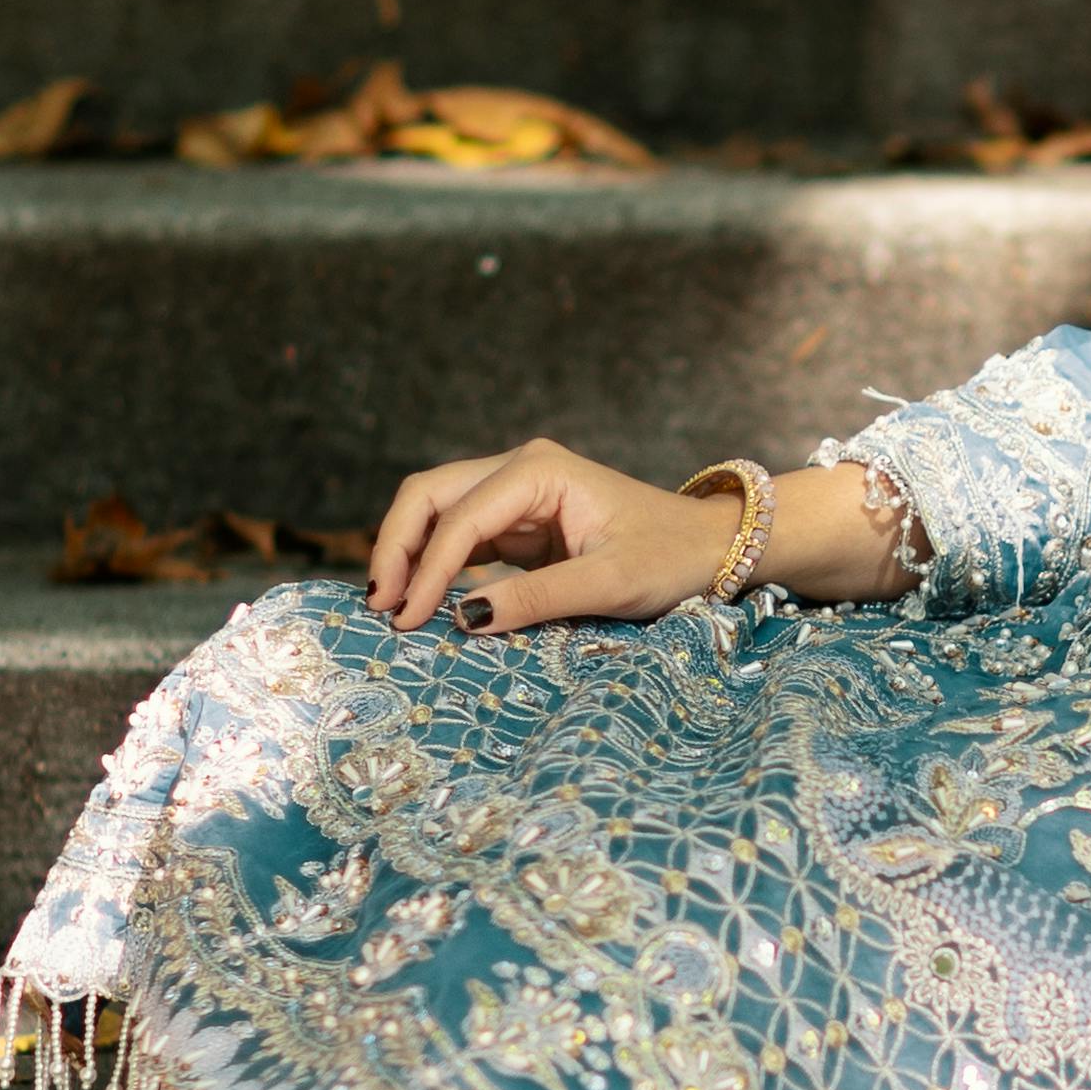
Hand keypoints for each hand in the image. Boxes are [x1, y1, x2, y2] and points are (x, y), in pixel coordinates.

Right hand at [363, 439, 729, 635]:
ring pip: (436, 512)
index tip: (408, 620)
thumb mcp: (608, 584)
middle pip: (429, 496)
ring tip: (391, 609)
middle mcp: (519, 469)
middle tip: (381, 609)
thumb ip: (537, 599)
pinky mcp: (518, 520)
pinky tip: (421, 600)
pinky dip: (435, 564)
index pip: (459, 517)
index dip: (427, 569)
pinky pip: (459, 535)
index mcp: (539, 470)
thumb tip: (465, 618)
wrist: (709, 547)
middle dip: (397, 548)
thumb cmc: (670, 557)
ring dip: (409, 555)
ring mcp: (516, 491)